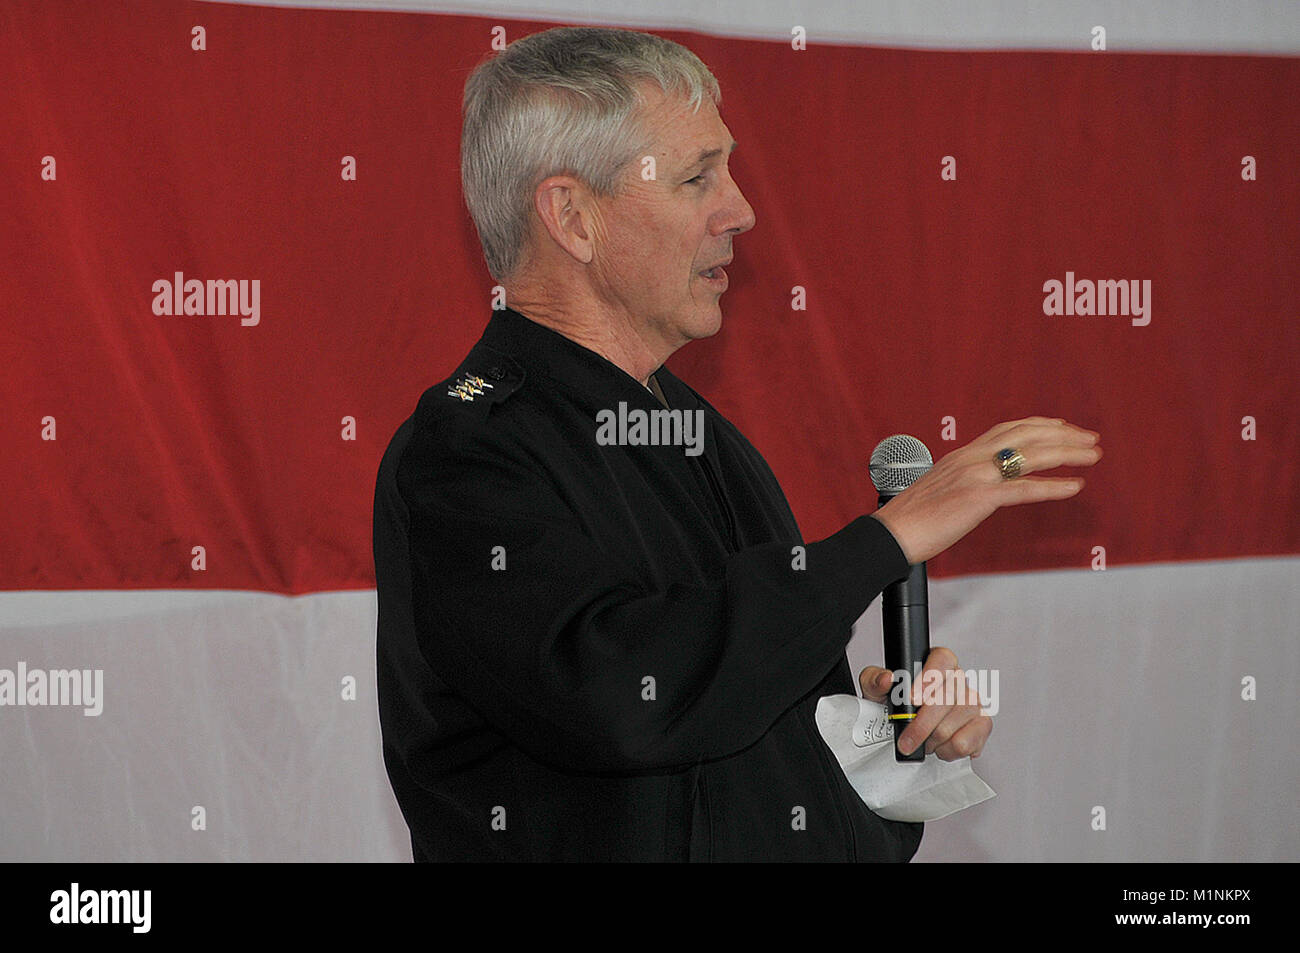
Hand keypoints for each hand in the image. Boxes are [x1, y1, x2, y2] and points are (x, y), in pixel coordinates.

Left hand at [859, 646, 991, 760]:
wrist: (907, 728)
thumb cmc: (895, 704)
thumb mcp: (876, 689)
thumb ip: (875, 680)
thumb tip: (886, 679)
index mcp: (937, 662)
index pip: (942, 659)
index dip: (928, 678)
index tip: (912, 699)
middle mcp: (958, 679)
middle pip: (946, 698)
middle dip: (921, 725)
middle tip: (905, 739)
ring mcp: (974, 701)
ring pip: (952, 724)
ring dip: (932, 739)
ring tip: (923, 740)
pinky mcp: (982, 725)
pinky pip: (965, 742)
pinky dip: (946, 750)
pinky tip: (939, 745)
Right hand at [870, 416, 1100, 564]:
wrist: (890, 533)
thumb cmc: (909, 519)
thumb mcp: (939, 488)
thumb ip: (962, 481)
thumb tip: (977, 489)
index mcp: (962, 455)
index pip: (1007, 429)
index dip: (1039, 424)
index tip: (1063, 426)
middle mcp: (971, 458)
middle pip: (1026, 435)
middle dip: (1063, 434)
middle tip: (1090, 439)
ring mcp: (975, 476)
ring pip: (1031, 455)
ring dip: (1067, 453)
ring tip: (1092, 456)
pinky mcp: (978, 499)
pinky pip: (1024, 489)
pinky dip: (1053, 486)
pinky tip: (1074, 486)